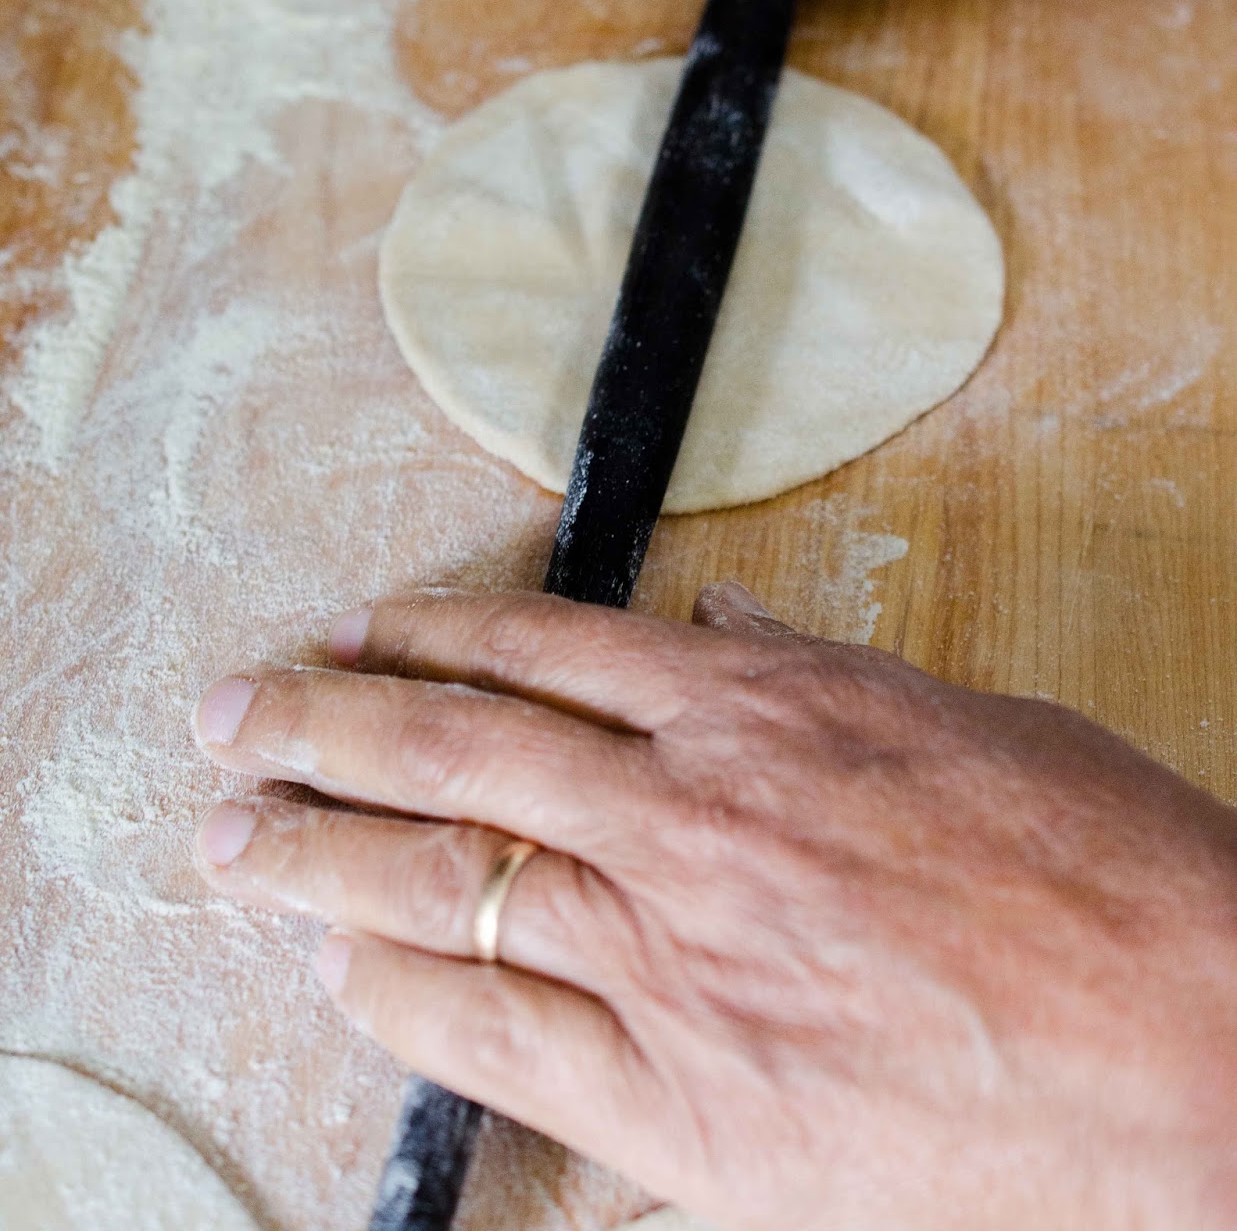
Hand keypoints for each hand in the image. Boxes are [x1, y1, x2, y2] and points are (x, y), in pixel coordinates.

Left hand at [193, 584, 1236, 1230]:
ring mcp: (674, 953)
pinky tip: (334, 973)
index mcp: (763, 709)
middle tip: (229, 717)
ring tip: (227, 840)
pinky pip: (496, 1033)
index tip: (356, 631)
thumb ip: (819, 674)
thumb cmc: (1110, 871)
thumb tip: (721, 628)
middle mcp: (691, 813)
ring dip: (315, 855)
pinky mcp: (684, 1100)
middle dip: (321, 724)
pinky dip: (398, 998)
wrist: (1200, 1046)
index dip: (430, 632)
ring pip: (442, 880)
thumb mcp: (967, 720)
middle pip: (456, 748)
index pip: (545, 649)